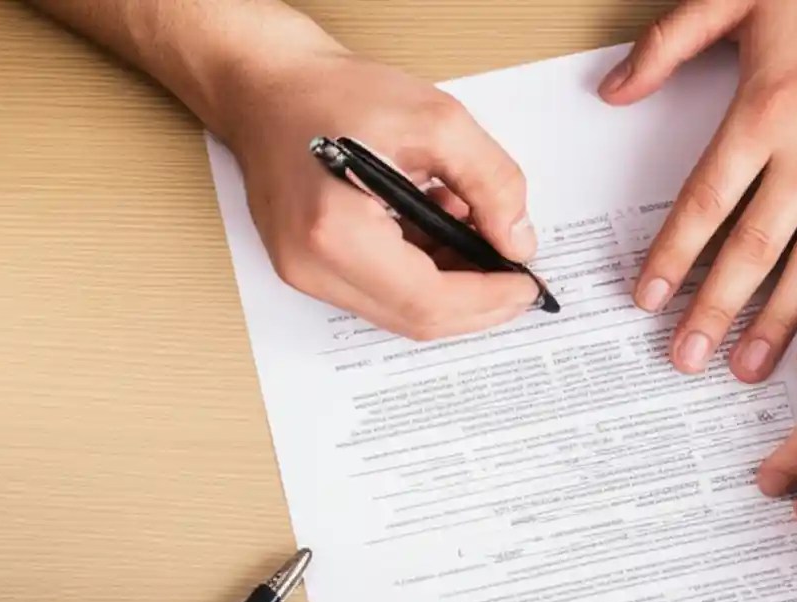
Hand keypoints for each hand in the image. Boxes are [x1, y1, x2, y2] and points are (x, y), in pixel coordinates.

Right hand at [219, 39, 540, 339]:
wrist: (267, 86)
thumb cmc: (332, 94)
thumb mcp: (436, 121)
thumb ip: (491, 183)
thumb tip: (517, 240)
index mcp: (336, 231)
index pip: (429, 300)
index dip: (489, 298)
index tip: (528, 282)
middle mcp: (312, 266)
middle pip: (415, 319)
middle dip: (478, 304)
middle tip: (518, 276)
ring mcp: (305, 273)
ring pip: (400, 311)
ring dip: (452, 288)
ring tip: (478, 238)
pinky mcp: (309, 268)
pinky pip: (380, 293)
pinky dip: (423, 275)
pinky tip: (442, 233)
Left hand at [600, 0, 796, 378]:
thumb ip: (667, 44)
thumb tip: (614, 91)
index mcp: (765, 111)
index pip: (705, 205)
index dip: (672, 258)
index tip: (650, 300)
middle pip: (753, 248)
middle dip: (716, 311)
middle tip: (688, 359)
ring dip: (780, 322)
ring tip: (750, 366)